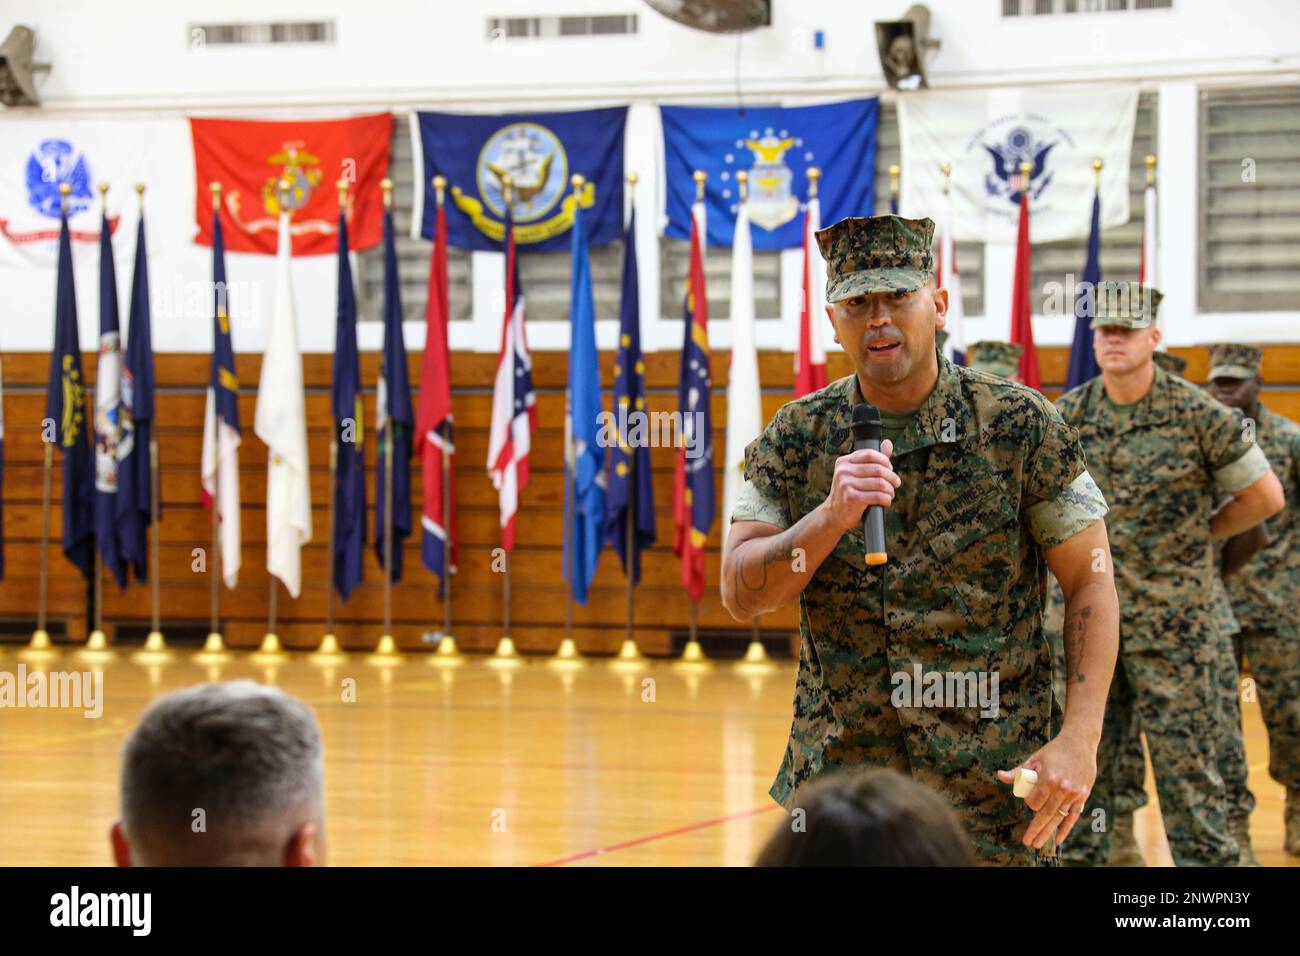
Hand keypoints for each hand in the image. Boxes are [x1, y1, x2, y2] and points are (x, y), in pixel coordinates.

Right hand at [822, 439, 898, 532]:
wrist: (834, 514)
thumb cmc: (849, 492)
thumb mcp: (856, 473)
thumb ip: (872, 459)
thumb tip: (888, 443)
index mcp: (844, 462)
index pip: (870, 454)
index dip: (885, 461)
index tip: (890, 469)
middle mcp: (843, 471)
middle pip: (877, 469)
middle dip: (891, 477)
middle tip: (896, 483)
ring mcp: (846, 484)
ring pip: (880, 483)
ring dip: (890, 490)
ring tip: (890, 493)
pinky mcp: (852, 497)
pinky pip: (878, 496)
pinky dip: (886, 499)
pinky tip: (886, 501)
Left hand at [997, 729, 1096, 849]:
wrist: (1079, 743)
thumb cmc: (1053, 751)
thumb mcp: (1034, 759)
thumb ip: (1018, 772)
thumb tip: (1000, 776)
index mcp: (1048, 779)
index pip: (1034, 802)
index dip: (1029, 803)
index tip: (1030, 799)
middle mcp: (1062, 789)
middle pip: (1045, 815)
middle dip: (1035, 829)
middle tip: (1027, 842)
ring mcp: (1074, 794)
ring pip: (1058, 817)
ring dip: (1048, 832)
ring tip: (1038, 844)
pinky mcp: (1083, 796)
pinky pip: (1074, 816)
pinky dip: (1066, 828)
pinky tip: (1059, 839)